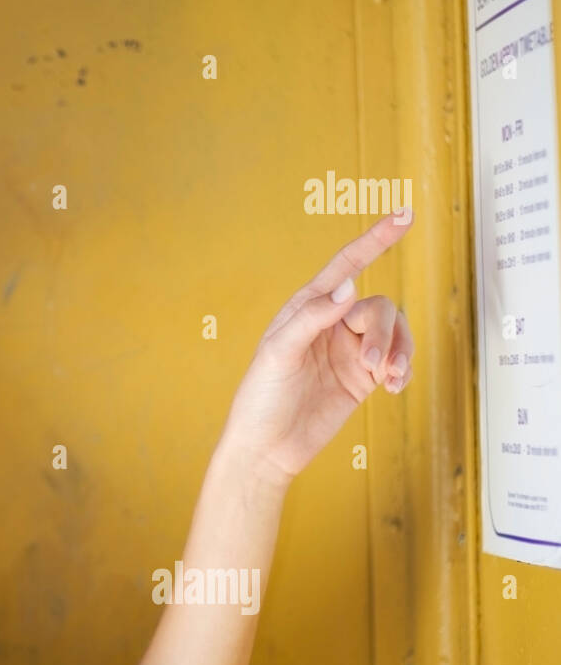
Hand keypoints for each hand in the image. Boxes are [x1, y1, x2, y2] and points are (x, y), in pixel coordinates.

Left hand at [219, 208, 415, 485]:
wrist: (268, 448)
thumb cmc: (261, 399)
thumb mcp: (278, 354)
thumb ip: (311, 319)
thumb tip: (348, 288)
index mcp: (306, 309)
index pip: (346, 266)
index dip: (374, 240)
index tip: (403, 215)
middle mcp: (330, 323)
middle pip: (377, 308)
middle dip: (383, 334)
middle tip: (372, 367)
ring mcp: (350, 349)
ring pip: (393, 333)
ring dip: (398, 352)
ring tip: (388, 379)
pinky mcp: (363, 376)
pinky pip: (396, 359)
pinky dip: (401, 369)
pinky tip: (393, 387)